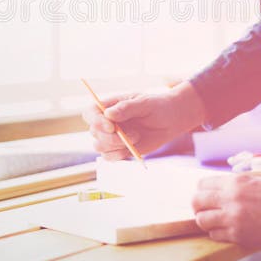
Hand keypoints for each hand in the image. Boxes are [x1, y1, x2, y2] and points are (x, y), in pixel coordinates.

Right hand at [81, 81, 205, 160]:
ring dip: (116, 146)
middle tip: (132, 135)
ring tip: (136, 137)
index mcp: (109, 106)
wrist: (170, 120)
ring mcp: (111, 136)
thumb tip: (108, 114)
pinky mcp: (119, 149)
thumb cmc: (157, 106)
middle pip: (93, 132)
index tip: (111, 126)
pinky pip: (109, 157)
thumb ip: (127, 108)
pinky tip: (132, 149)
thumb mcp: (144, 103)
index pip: (90, 112)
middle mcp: (106, 122)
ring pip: (99, 146)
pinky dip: (118, 156)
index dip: (95, 120)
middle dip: (110, 137)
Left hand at [191, 175, 260, 250]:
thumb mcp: (258, 181)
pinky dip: (219, 234)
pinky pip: (216, 236)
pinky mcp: (240, 235)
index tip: (208, 198)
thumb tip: (221, 194)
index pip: (202, 184)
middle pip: (196, 202)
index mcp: (236, 181)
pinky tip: (230, 232)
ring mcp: (234, 217)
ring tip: (218, 223)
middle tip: (207, 211)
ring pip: (202, 221)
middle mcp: (231, 197)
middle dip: (199, 207)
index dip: (204, 192)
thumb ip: (237, 187)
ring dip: (207, 222)